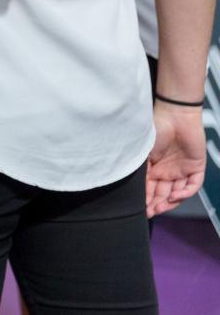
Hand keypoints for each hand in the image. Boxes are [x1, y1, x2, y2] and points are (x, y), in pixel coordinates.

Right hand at [146, 101, 204, 216]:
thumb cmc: (155, 128)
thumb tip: (130, 186)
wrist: (175, 115)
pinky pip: (192, 186)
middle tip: (148, 212)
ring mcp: (182, 170)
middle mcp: (167, 170)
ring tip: (160, 208)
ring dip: (169, 202)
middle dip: (156, 204)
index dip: (145, 199)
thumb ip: (139, 168)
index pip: (149, 188)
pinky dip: (185, 193)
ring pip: (178, 193)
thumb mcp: (142, 150)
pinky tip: (174, 196)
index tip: (138, 208)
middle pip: (163, 193)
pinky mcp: (196, 168)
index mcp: (153, 167)